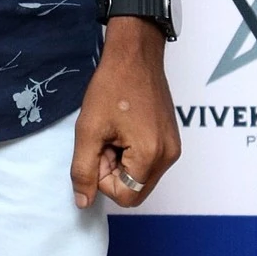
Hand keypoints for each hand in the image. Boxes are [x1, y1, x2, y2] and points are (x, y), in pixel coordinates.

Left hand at [71, 20, 180, 208]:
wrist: (134, 53)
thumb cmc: (111, 85)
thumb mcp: (89, 128)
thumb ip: (83, 169)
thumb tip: (83, 202)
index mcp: (151, 156)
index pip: (124, 196)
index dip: (103, 177)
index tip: (98, 145)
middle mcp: (169, 156)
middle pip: (135, 189)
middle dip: (113, 170)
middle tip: (105, 137)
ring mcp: (173, 148)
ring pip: (140, 176)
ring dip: (121, 161)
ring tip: (114, 129)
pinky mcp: (171, 139)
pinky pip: (148, 162)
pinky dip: (132, 152)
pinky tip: (124, 126)